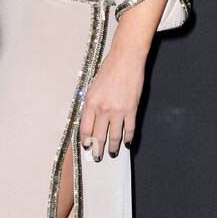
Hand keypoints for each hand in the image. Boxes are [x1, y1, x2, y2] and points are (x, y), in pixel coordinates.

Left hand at [79, 45, 145, 159]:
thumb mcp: (92, 87)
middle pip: (98, 136)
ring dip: (112, 147)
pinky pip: (129, 129)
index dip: (85, 141)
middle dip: (97, 150)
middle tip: (97, 157)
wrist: (126, 59)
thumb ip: (91, 105)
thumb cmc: (108, 70)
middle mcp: (102, 109)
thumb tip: (90, 121)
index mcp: (90, 103)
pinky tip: (127, 143)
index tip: (86, 147)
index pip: (85, 129)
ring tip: (111, 153)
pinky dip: (128, 138)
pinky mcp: (131, 109)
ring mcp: (118, 111)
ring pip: (114, 136)